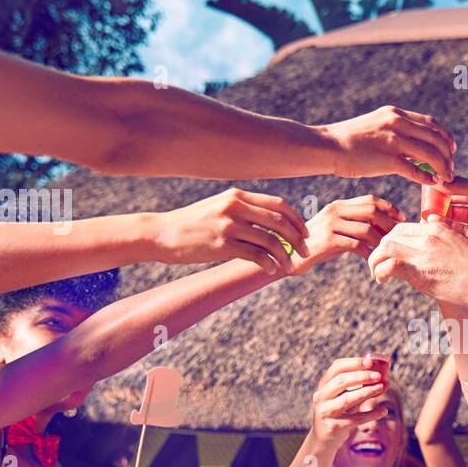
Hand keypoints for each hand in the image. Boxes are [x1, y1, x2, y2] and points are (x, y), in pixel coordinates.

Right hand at [153, 188, 309, 272]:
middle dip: (298, 239)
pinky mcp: (221, 244)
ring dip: (285, 255)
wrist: (162, 233)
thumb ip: (244, 211)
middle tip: (305, 252)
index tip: (305, 233)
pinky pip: (255, 255)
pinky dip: (268, 264)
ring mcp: (228, 225)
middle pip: (279, 221)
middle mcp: (235, 207)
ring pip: (270, 240)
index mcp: (238, 196)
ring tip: (290, 265)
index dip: (297, 220)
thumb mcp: (219, 207)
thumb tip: (272, 223)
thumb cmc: (193, 224)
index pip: (279, 204)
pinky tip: (271, 270)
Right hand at [292, 195, 404, 275]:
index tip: (401, 218)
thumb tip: (381, 226)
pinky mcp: (329, 241)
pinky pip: (356, 245)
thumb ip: (354, 224)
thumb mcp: (336, 229)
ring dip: (380, 241)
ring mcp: (331, 225)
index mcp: (338, 205)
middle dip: (388, 223)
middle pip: (371, 210)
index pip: (370, 199)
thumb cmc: (318, 245)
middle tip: (397, 237)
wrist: (292, 257)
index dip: (389, 208)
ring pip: (366, 229)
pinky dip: (368, 253)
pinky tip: (372, 260)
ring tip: (386, 251)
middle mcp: (335, 211)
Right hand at [309, 357, 388, 452]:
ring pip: (347, 399)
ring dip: (366, 392)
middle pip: (341, 381)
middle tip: (378, 376)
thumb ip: (359, 388)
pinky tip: (383, 411)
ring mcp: (325, 412)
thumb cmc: (339, 412)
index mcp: (324, 385)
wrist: (325, 439)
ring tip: (381, 388)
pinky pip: (355, 419)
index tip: (370, 362)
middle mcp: (321, 397)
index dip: (354, 363)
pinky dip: (371, 414)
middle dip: (362, 376)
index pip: (337, 368)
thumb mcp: (344, 397)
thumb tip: (385, 380)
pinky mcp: (333, 427)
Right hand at [319, 105, 456, 184]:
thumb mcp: (375, 126)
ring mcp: (394, 141)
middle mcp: (398, 124)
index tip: (451, 148)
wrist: (328, 146)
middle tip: (451, 167)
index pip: (431, 123)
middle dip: (448, 154)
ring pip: (431, 154)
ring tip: (446, 177)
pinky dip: (428, 178)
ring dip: (443, 167)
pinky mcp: (388, 160)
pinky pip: (416, 170)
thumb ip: (393, 130)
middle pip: (436, 138)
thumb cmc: (348, 140)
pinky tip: (432, 183)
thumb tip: (409, 143)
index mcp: (395, 114)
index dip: (445, 136)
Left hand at [367, 221, 467, 311]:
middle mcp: (429, 235)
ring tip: (378, 276)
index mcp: (438, 227)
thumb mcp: (461, 249)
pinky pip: (389, 263)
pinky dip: (380, 271)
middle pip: (390, 235)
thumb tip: (429, 258)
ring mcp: (425, 251)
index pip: (403, 228)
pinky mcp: (422, 269)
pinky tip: (382, 281)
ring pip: (385, 246)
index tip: (391, 257)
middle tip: (379, 267)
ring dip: (375, 261)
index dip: (392, 242)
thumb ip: (442, 247)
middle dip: (380, 250)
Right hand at [432, 176, 467, 257]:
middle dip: (446, 210)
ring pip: (463, 226)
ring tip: (428, 218)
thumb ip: (460, 186)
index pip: (467, 194)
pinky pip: (467, 238)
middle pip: (463, 212)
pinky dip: (454, 233)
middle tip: (427, 209)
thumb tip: (438, 180)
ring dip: (447, 222)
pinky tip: (439, 228)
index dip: (450, 194)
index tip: (433, 193)